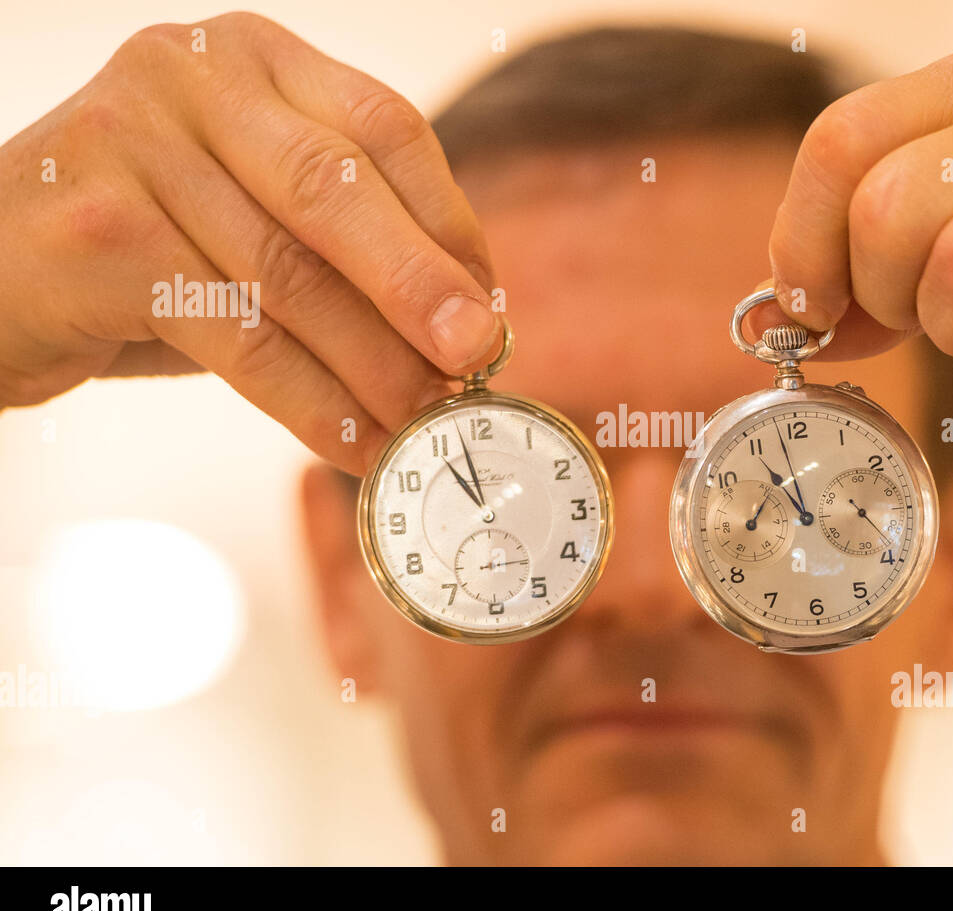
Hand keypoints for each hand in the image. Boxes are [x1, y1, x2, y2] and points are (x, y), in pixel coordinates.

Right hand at [0, 12, 500, 472]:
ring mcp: (132, 148)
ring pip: (289, 277)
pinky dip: (308, 402)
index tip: (488, 303)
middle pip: (339, 193)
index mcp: (253, 59)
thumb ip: (339, 238)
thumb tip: (465, 318)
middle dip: (420, 289)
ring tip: (425, 424)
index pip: (384, 128)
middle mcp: (191, 77)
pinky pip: (235, 337)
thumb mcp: (249, 210)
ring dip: (373, 366)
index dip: (448, 223)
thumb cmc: (145, 244)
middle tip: (479, 358)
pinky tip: (353, 444)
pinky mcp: (98, 237)